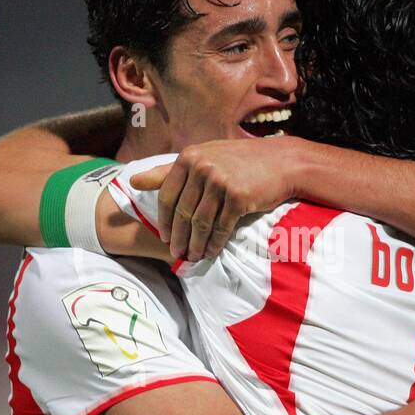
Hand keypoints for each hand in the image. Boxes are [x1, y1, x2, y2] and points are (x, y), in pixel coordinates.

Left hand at [129, 136, 302, 261]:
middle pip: (182, 212)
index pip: (167, 196)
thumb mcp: (202, 158)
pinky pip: (221, 227)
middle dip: (177, 237)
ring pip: (200, 223)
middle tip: (176, 254)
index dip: (164, 221)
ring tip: (192, 257)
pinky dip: (214, 243)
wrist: (281, 162)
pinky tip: (211, 252)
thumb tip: (133, 182)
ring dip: (194, 244)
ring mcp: (221, 181)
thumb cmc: (240, 161)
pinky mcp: (239, 197)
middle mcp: (202, 167)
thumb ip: (167, 171)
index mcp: (189, 157)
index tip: (164, 237)